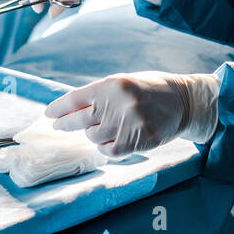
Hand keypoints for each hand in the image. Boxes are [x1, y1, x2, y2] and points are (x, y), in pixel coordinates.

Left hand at [45, 71, 218, 156]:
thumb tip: (71, 110)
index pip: (75, 99)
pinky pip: (108, 150)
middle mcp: (118, 104)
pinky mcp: (137, 141)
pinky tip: (111, 140)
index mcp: (112, 85)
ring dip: (93, 134)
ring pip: (93, 137)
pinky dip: (105, 147)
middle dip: (65, 124)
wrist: (185, 101)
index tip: (48, 114)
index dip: (58, 108)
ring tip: (103, 128)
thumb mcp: (125, 83)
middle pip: (79, 120)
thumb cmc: (151, 90)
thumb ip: (100, 94)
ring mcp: (128, 124)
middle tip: (59, 126)